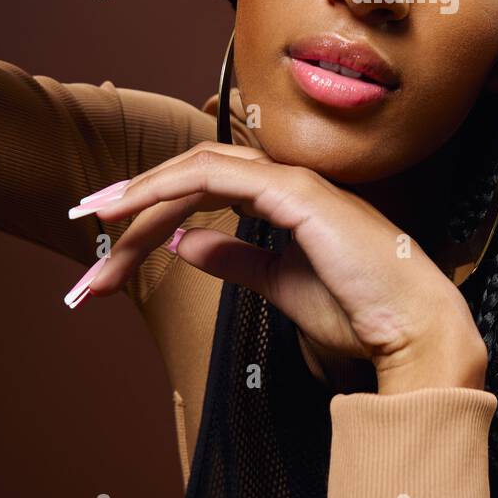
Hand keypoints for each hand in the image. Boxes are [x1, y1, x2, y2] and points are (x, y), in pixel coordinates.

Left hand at [67, 140, 487, 391]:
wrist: (411, 329)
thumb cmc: (359, 310)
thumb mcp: (280, 284)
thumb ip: (235, 259)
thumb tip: (186, 243)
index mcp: (286, 200)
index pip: (206, 190)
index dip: (152, 213)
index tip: (107, 247)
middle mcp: (287, 182)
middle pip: (192, 178)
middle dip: (134, 205)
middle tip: (87, 230)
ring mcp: (293, 182)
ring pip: (198, 169)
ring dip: (142, 194)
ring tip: (97, 221)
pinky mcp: (296, 193)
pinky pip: (217, 177)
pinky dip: (169, 187)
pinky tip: (135, 211)